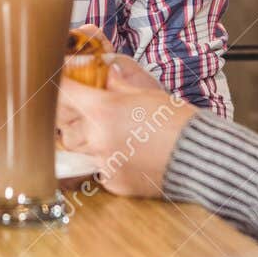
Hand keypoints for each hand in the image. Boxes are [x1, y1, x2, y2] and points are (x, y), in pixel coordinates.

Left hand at [56, 57, 196, 198]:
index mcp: (102, 111)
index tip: (57, 80)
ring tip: (106, 129)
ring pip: (77, 148)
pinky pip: (97, 167)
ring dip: (84, 137)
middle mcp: (96, 139)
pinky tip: (123, 150)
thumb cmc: (178, 121)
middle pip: (62, 124)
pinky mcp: (114, 182)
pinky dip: (104, 158)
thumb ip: (118, 85)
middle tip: (80, 105)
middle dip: (68, 113)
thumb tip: (107, 74)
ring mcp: (104, 163)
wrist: (200, 156)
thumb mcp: (145, 94)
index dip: (59, 85)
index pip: (63, 93)